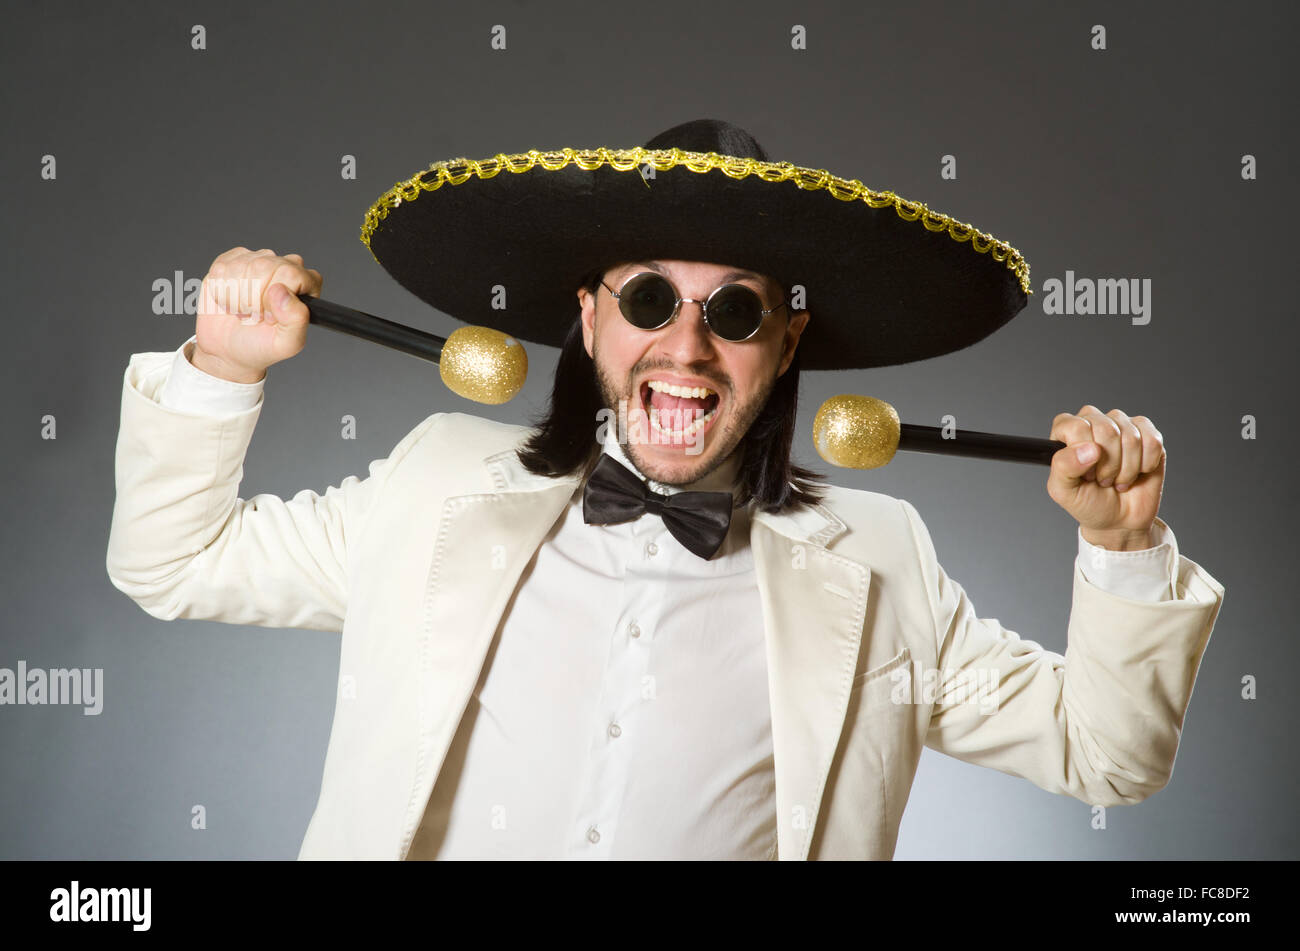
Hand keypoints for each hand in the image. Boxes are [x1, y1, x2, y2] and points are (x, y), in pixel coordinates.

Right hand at [194, 247, 322, 381]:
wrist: (227, 349)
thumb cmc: (259, 346)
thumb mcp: (286, 344)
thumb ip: (296, 320)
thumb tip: (282, 292)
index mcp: (306, 284)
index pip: (291, 274)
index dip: (273, 298)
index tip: (270, 316)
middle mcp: (285, 267)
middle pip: (265, 266)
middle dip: (253, 297)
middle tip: (256, 314)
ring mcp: (259, 260)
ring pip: (242, 266)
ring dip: (237, 295)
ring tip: (244, 309)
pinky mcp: (234, 260)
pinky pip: (222, 267)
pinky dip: (221, 289)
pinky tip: (230, 300)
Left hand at [1046, 405, 1165, 550]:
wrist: (1119, 520)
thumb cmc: (1087, 502)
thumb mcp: (1064, 491)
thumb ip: (1063, 467)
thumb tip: (1090, 448)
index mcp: (1067, 430)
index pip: (1076, 426)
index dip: (1084, 455)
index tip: (1086, 474)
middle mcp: (1094, 421)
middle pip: (1107, 429)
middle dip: (1108, 465)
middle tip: (1103, 479)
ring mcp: (1122, 425)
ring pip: (1131, 437)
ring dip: (1127, 469)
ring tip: (1118, 478)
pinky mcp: (1147, 433)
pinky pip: (1153, 441)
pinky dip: (1146, 464)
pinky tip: (1138, 472)